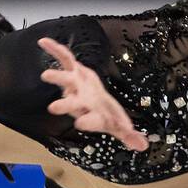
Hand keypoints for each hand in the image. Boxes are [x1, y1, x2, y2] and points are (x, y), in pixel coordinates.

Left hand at [37, 37, 150, 151]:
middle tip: (53, 108)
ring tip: (45, 75)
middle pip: (74, 104)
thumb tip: (143, 146)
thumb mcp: (119, 125)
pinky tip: (43, 41)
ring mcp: (76, 86)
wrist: (93, 104)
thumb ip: (129, 135)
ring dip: (57, 78)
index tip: (80, 123)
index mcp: (95, 115)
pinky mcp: (75, 71)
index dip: (87, 122)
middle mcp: (82, 102)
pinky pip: (66, 58)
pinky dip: (55, 50)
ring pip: (66, 81)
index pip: (93, 121)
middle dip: (65, 105)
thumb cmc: (105, 114)